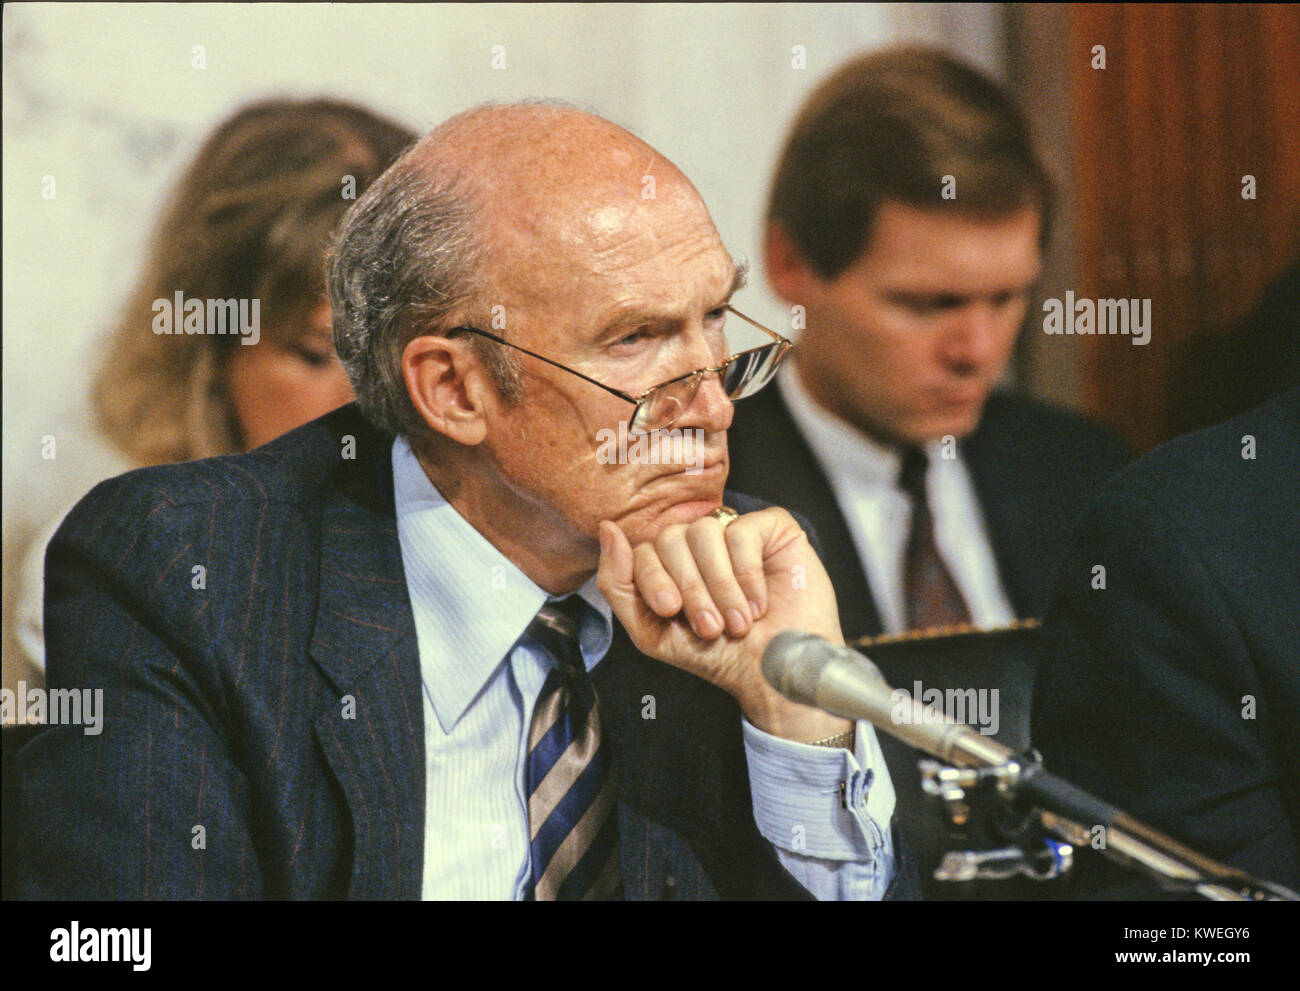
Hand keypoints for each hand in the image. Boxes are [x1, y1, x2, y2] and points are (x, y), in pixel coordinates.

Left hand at [597, 507, 852, 741]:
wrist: (771, 674)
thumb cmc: (715, 655)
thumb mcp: (651, 631)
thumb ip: (618, 584)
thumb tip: (607, 528)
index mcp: (669, 564)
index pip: (643, 549)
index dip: (654, 579)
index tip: (672, 611)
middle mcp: (699, 543)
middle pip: (672, 538)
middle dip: (689, 588)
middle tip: (710, 627)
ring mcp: (735, 532)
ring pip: (705, 532)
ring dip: (719, 585)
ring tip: (737, 622)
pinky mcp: (772, 529)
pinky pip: (743, 531)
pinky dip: (747, 573)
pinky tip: (759, 604)